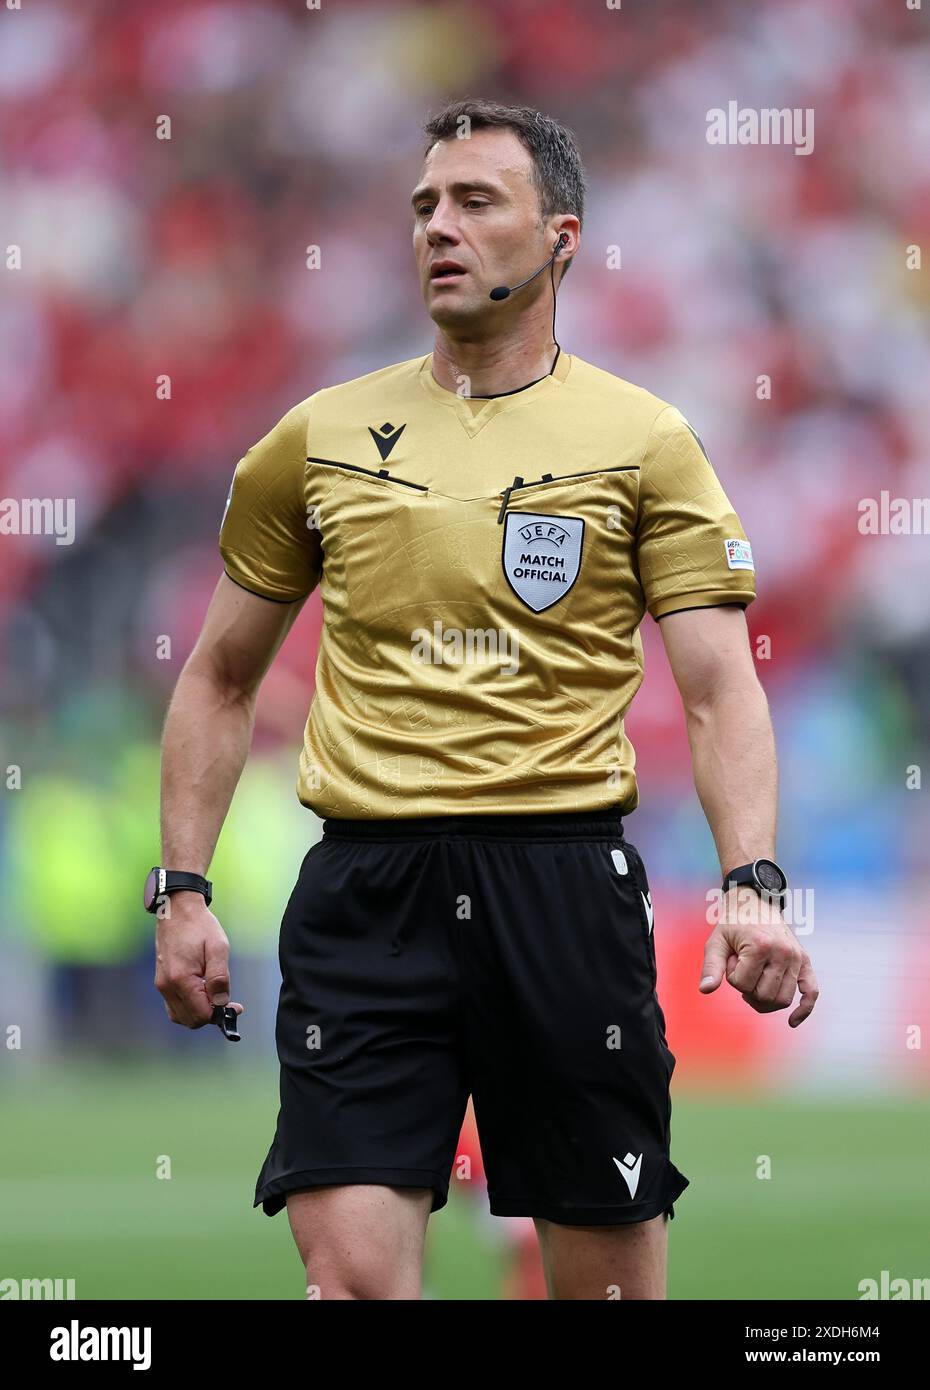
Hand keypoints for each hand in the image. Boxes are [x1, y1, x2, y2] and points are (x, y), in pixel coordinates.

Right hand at [154, 892, 244, 1029]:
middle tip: (226, 1000)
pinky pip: (174, 1006)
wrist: (178, 910)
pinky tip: (202, 992)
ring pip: (181, 1016)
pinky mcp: (162, 982)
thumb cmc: (200, 926)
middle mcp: (167, 986)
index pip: (201, 1015)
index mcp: (181, 979)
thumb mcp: (218, 948)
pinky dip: (189, 1007)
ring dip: (199, 1012)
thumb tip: (221, 1004)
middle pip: (190, 1020)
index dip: (219, 1014)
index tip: (234, 1006)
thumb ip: (220, 978)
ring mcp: (162, 985)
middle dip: (210, 1015)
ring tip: (214, 994)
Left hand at [699, 887, 818, 1026]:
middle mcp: (783, 952)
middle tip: (742, 970)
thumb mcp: (716, 942)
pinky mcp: (805, 961)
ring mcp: (797, 957)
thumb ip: (711, 966)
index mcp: (760, 946)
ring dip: (765, 998)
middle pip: (765, 996)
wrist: (754, 903)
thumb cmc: (732, 924)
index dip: (732, 978)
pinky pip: (811, 991)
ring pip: (782, 999)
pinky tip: (793, 1021)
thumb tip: (705, 990)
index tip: (732, 960)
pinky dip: (804, 1009)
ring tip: (755, 980)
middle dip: (748, 989)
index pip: (743, 985)